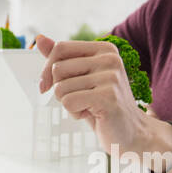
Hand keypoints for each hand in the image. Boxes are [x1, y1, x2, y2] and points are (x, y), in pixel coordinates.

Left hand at [35, 34, 152, 157]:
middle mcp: (110, 59)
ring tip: (89, 107)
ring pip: (60, 88)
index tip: (46, 85)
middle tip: (81, 98)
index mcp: (104, 49)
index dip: (47, 69)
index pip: (61, 48)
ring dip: (68, 104)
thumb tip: (40, 39)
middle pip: (57, 69)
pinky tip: (92, 114)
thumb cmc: (102, 104)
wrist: (131, 132)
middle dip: (60, 89)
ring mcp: (111, 77)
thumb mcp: (81, 78)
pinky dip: (74, 113)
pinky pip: (68, 102)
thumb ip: (62, 58)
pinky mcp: (108, 97)